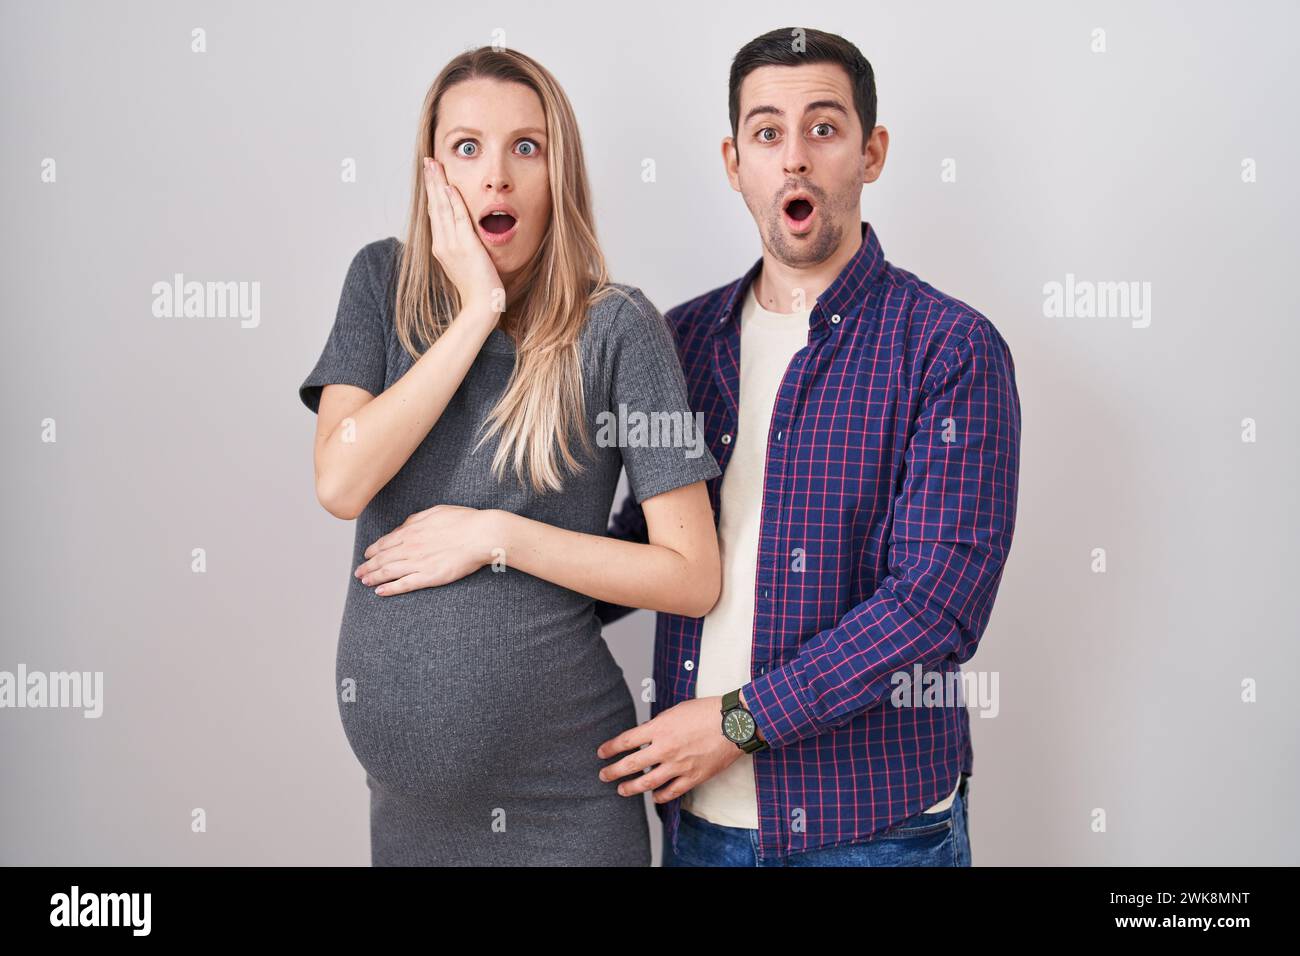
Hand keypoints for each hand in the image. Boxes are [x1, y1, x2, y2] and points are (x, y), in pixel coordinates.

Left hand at [355, 505, 502, 594]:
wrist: (481, 534)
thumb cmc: (463, 521)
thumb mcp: (435, 512)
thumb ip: (415, 520)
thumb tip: (403, 527)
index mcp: (411, 531)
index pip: (385, 543)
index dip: (373, 551)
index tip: (367, 556)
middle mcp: (410, 547)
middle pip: (382, 559)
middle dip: (368, 566)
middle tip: (359, 572)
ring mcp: (418, 563)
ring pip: (388, 572)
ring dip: (373, 577)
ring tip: (364, 582)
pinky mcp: (429, 577)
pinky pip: (404, 584)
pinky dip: (390, 589)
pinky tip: (380, 592)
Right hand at [423, 156, 503, 315]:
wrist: (480, 305)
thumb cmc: (477, 287)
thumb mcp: (465, 264)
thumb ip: (462, 247)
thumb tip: (465, 234)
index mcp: (441, 247)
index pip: (435, 214)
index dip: (431, 193)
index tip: (430, 175)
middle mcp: (442, 244)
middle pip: (434, 206)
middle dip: (431, 182)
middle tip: (427, 161)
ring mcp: (452, 245)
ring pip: (443, 208)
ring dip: (438, 185)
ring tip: (434, 166)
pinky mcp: (466, 247)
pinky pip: (459, 219)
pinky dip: (454, 203)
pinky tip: (450, 187)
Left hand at [595, 696, 743, 803]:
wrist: (734, 723)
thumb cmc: (707, 712)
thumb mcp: (676, 710)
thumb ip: (658, 725)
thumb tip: (644, 735)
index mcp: (659, 728)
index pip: (626, 740)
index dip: (610, 748)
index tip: (601, 752)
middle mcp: (665, 748)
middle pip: (631, 764)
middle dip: (613, 771)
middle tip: (603, 775)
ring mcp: (679, 765)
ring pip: (648, 783)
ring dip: (631, 788)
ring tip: (622, 790)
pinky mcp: (693, 777)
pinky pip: (671, 792)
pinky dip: (660, 796)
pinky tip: (654, 796)